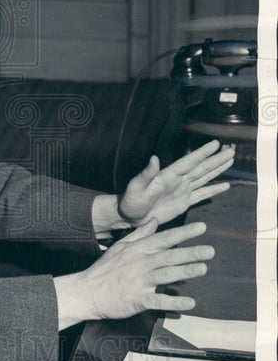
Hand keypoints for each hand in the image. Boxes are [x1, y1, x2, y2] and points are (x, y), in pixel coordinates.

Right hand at [54, 218, 214, 327]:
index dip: (184, 232)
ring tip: (203, 269)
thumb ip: (140, 234)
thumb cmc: (105, 268)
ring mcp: (140, 281)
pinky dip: (174, 302)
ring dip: (185, 271)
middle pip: (169, 255)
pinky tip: (190, 302)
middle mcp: (141, 263)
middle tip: (210, 250)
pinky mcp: (138, 299)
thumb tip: (155, 221)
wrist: (88, 291)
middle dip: (191, 252)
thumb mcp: (121, 246)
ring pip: (166, 274)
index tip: (202, 227)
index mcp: (138, 249)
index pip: (164, 238)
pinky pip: (159, 300)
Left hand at [117, 140, 234, 226]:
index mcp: (168, 175)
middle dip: (216, 159)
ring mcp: (182, 191)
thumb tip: (154, 158)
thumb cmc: (130, 201)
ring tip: (231, 160)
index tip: (215, 144)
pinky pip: (202, 194)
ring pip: (204, 178)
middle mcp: (178, 180)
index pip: (188, 162)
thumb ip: (146, 174)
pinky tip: (225, 185)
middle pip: (201, 168)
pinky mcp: (184, 202)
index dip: (202, 153)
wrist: (129, 216)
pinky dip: (214, 190)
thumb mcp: (136, 187)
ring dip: (217, 170)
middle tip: (231, 150)